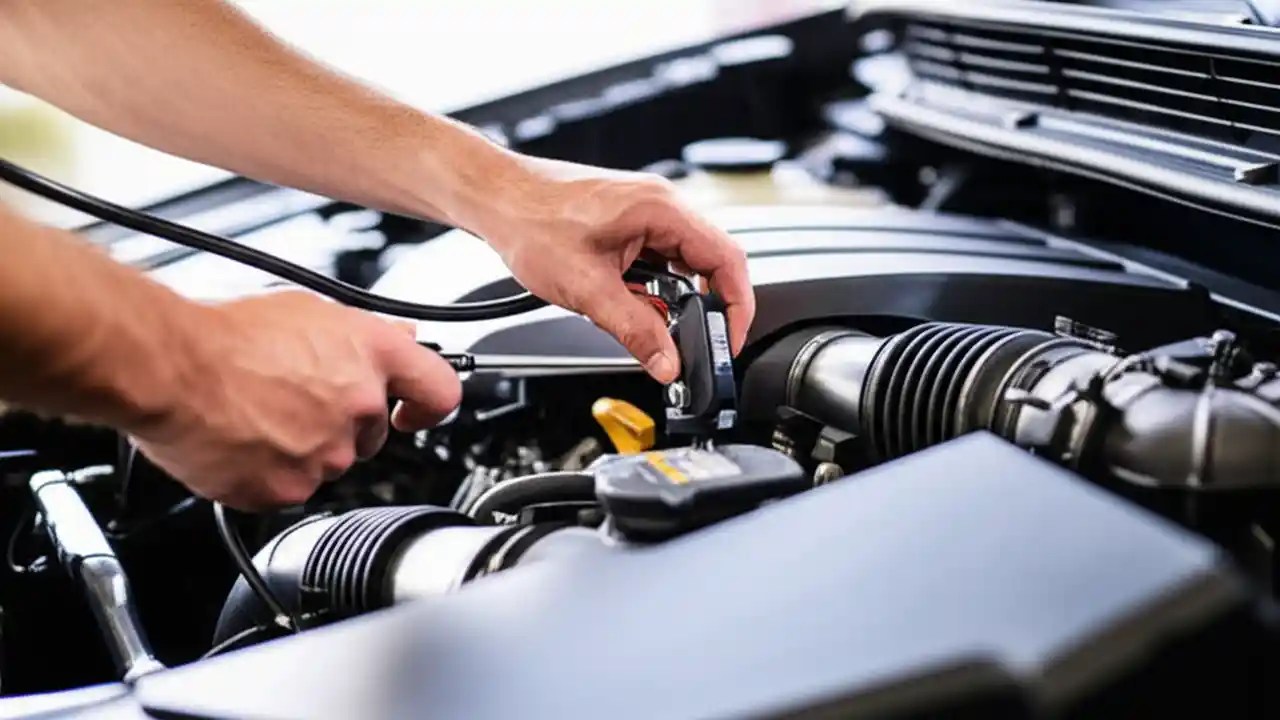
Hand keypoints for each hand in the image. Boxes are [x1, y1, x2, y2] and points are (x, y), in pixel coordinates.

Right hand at [130, 291, 459, 509]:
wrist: (170, 368)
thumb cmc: (225, 334)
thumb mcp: (308, 311)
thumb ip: (364, 336)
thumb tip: (401, 341)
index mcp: (373, 356)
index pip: (440, 391)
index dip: (427, 406)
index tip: (411, 413)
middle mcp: (359, 406)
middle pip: (371, 434)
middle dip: (341, 424)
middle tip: (292, 401)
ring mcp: (328, 453)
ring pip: (328, 462)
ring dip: (301, 448)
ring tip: (256, 414)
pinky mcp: (289, 489)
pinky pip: (289, 488)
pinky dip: (267, 473)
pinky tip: (241, 441)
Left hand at [466, 156, 753, 382]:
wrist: (494, 197)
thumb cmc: (529, 221)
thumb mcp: (587, 289)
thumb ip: (635, 330)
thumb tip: (667, 362)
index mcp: (661, 209)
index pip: (727, 258)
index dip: (737, 305)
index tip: (730, 339)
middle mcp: (660, 205)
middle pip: (711, 262)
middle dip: (709, 307)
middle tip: (702, 344)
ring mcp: (645, 212)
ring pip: (684, 262)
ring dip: (680, 299)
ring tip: (664, 329)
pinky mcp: (629, 223)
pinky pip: (661, 258)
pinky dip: (658, 288)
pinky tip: (639, 307)